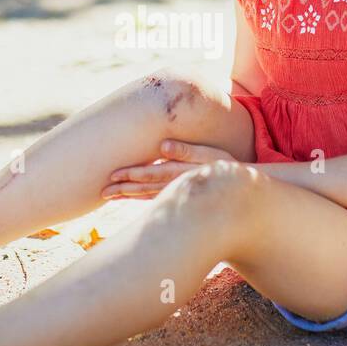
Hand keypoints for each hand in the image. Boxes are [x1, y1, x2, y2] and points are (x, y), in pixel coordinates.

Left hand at [101, 139, 239, 199]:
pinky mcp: (182, 195)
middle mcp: (175, 186)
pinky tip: (131, 197)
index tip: (111, 176)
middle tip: (102, 192)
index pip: (148, 174)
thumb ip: (185, 150)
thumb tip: (162, 145)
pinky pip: (158, 199)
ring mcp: (178, 193)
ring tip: (109, 196)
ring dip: (128, 196)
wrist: (245, 188)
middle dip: (122, 189)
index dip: (129, 175)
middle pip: (144, 188)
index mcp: (179, 173)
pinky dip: (143, 199)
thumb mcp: (210, 155)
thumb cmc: (227, 165)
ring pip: (148, 196)